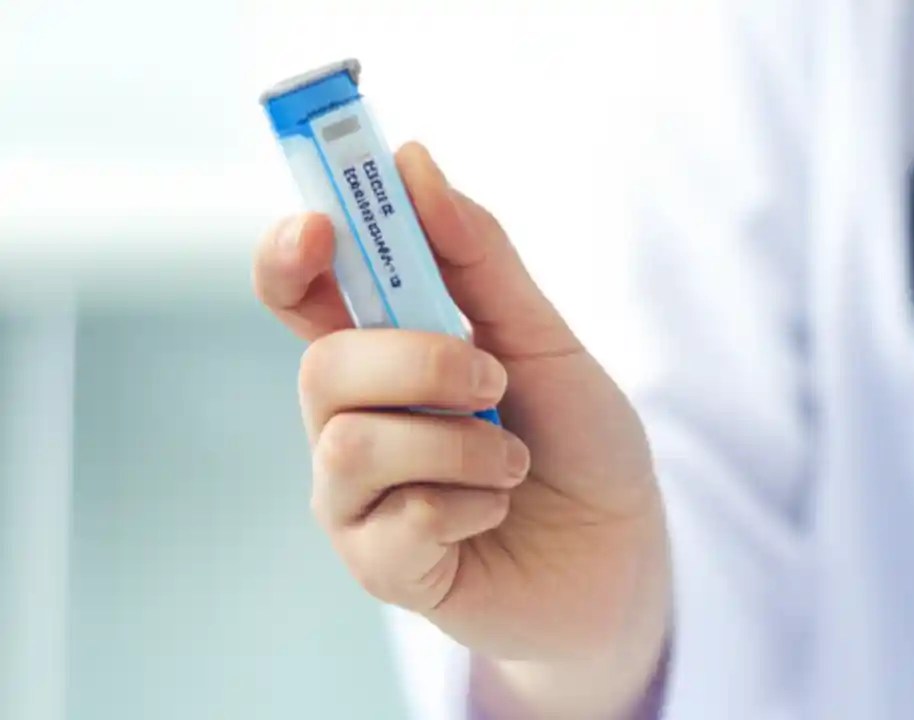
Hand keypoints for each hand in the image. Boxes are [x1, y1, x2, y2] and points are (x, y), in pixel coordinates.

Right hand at [253, 143, 669, 717]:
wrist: (622, 548)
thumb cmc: (579, 439)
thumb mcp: (544, 336)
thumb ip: (478, 257)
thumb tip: (412, 161)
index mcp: (384, 355)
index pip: (299, 295)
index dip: (289, 256)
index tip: (319, 226)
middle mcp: (354, 421)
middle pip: (322, 368)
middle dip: (420, 363)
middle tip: (494, 383)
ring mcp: (358, 499)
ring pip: (350, 446)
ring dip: (458, 445)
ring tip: (512, 462)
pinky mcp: (383, 566)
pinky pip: (397, 523)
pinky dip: (471, 505)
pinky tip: (495, 513)